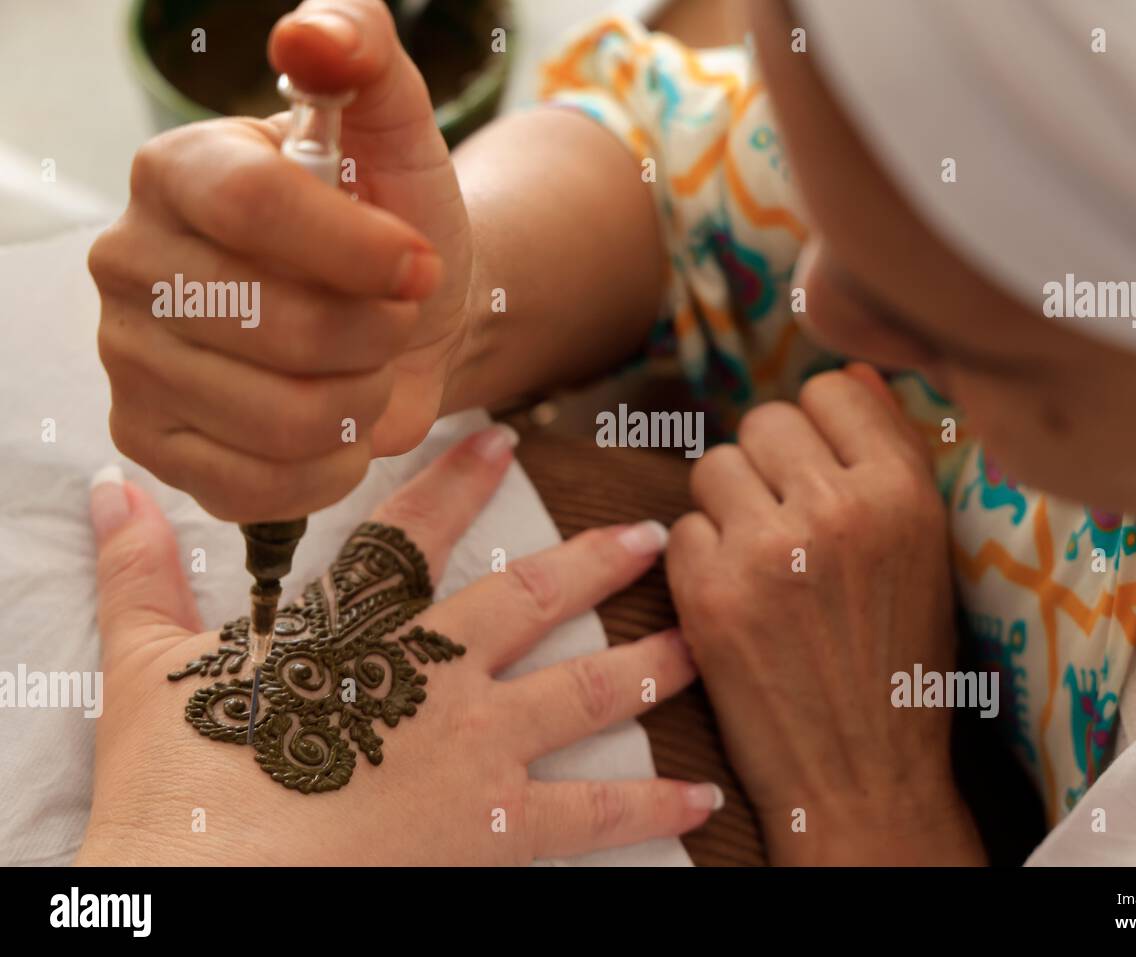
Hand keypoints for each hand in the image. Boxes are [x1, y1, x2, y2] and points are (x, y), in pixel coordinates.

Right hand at [79, 426, 717, 864]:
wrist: (211, 887)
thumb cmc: (181, 788)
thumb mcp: (148, 675)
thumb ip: (142, 580)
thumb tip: (113, 494)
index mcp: (357, 631)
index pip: (414, 532)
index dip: (458, 479)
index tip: (503, 439)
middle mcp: (435, 675)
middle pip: (534, 599)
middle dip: (598, 562)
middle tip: (652, 532)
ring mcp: (479, 748)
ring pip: (584, 690)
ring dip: (649, 665)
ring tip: (696, 645)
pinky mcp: (499, 828)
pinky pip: (593, 816)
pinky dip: (651, 806)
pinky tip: (702, 795)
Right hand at [89, 0, 472, 521]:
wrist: (397, 315)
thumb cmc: (394, 222)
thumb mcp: (396, 128)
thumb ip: (364, 56)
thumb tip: (312, 37)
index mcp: (178, 170)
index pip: (251, 205)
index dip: (357, 249)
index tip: (420, 265)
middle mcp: (131, 262)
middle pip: (280, 326)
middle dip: (378, 333)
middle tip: (393, 318)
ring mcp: (131, 359)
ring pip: (284, 416)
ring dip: (364, 398)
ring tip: (367, 366)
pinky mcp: (153, 443)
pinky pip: (261, 486)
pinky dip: (334, 464)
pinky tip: (341, 423)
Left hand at [666, 366, 984, 864]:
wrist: (859, 774)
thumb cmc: (898, 661)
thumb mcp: (927, 554)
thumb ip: (890, 457)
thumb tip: (848, 374)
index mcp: (903, 492)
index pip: (830, 390)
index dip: (819, 430)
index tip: (819, 471)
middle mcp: (837, 509)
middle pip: (764, 421)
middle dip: (768, 466)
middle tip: (787, 525)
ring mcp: (768, 551)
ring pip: (714, 467)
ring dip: (727, 508)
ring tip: (762, 564)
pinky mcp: (708, 593)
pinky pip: (679, 528)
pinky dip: (698, 559)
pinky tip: (734, 600)